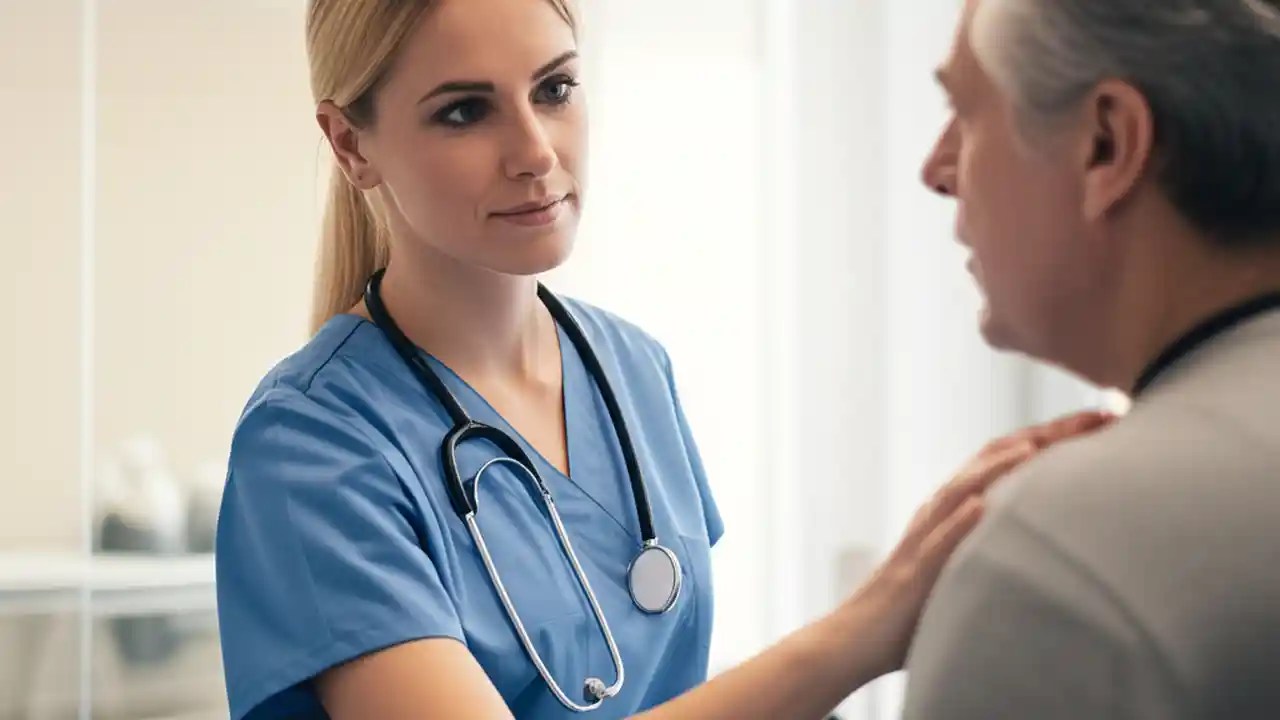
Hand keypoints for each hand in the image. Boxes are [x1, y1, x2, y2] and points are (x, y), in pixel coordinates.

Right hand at [839, 410, 1114, 679]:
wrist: (860, 634)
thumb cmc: (919, 608)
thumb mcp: (969, 563)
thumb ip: (1000, 542)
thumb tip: (1057, 539)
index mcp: (959, 506)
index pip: (1011, 458)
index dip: (1057, 435)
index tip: (1106, 419)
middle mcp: (942, 510)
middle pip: (994, 458)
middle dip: (1046, 434)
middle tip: (1100, 413)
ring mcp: (926, 537)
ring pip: (962, 489)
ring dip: (999, 466)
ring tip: (1038, 446)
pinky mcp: (915, 571)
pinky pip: (937, 542)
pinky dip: (959, 522)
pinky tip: (981, 507)